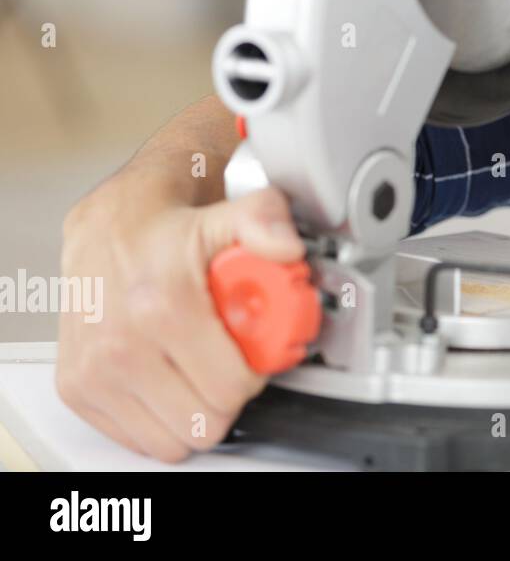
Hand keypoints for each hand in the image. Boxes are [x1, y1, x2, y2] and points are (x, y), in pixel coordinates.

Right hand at [57, 181, 302, 461]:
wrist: (109, 225)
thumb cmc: (167, 230)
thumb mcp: (229, 215)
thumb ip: (268, 223)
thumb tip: (288, 247)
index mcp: (162, 307)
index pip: (229, 388)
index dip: (254, 375)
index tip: (253, 355)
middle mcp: (121, 345)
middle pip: (203, 422)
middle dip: (227, 397)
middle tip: (228, 364)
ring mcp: (94, 372)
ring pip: (170, 441)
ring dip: (194, 413)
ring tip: (199, 370)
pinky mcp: (76, 388)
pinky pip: (135, 438)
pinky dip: (159, 419)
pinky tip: (168, 379)